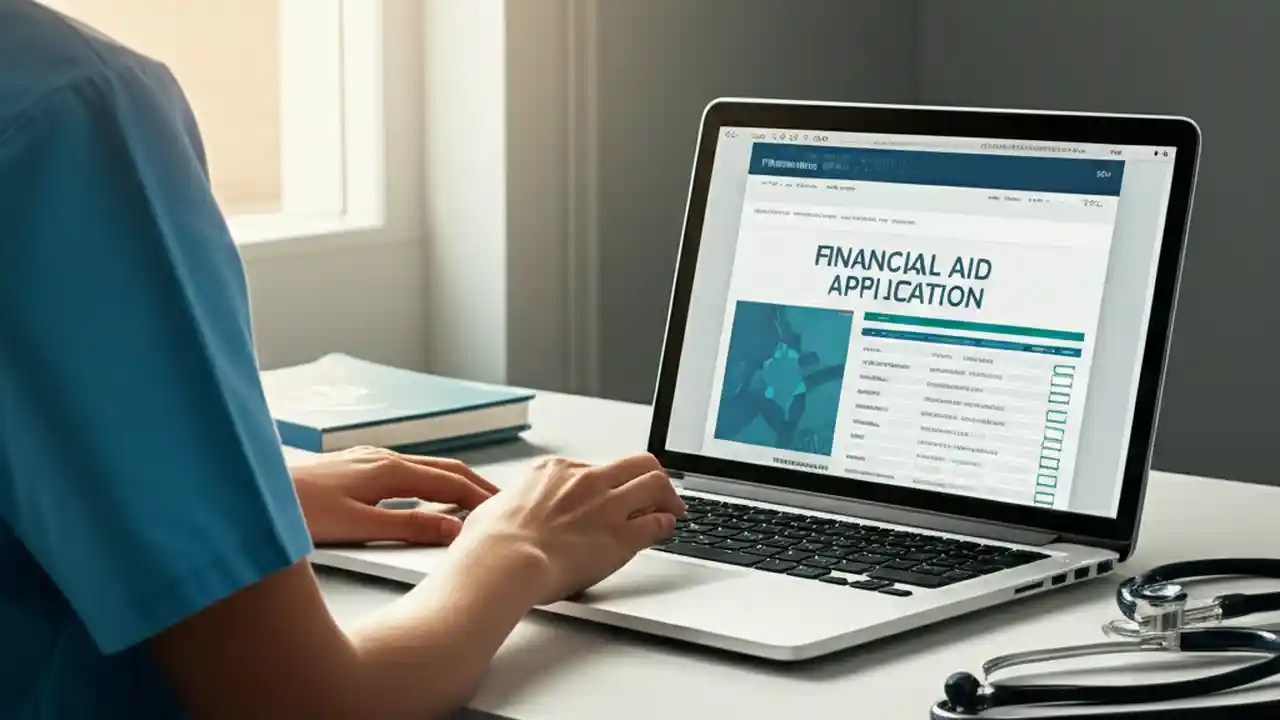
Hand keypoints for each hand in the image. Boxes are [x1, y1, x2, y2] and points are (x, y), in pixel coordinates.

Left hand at [291, 446, 498, 545]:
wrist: (252, 492)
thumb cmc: (296, 511)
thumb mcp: (357, 526)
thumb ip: (408, 527)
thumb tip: (454, 529)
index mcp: (389, 471)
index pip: (450, 481)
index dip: (480, 496)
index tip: (504, 510)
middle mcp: (382, 458)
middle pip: (443, 468)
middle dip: (475, 485)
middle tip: (501, 503)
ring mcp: (367, 459)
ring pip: (424, 468)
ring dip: (452, 482)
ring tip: (471, 500)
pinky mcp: (354, 466)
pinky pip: (405, 471)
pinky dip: (428, 482)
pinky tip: (424, 495)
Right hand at [445, 453, 684, 603]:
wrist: (503, 563)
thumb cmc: (491, 543)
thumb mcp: (495, 508)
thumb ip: (513, 505)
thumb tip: (505, 511)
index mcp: (555, 471)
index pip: (598, 468)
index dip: (611, 482)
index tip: (615, 493)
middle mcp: (586, 480)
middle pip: (637, 463)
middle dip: (652, 475)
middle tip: (659, 492)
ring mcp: (606, 506)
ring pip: (655, 484)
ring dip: (668, 496)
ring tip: (672, 509)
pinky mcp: (620, 537)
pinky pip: (657, 522)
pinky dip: (666, 525)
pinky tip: (666, 529)